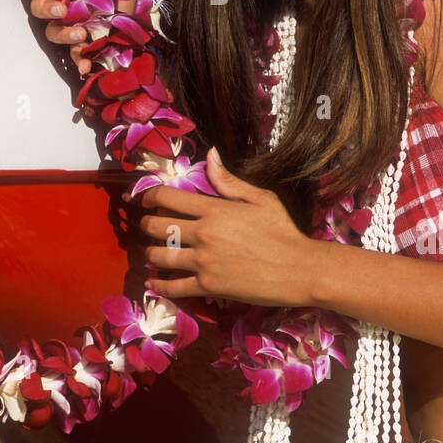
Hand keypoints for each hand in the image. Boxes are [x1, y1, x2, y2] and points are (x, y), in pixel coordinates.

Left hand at [133, 148, 320, 307]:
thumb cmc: (283, 231)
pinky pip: (174, 287)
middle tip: (148, 228)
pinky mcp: (209, 287)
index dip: (148, 197)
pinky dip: (160, 285)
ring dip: (150, 255)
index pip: (167, 198)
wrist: (298, 269)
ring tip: (152, 254)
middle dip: (146, 226)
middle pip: (156, 227)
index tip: (143, 200)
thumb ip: (229, 180)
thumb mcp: (260, 198)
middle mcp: (203, 234)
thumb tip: (210, 155)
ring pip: (159, 257)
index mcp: (214, 209)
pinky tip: (154, 283)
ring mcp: (204, 262)